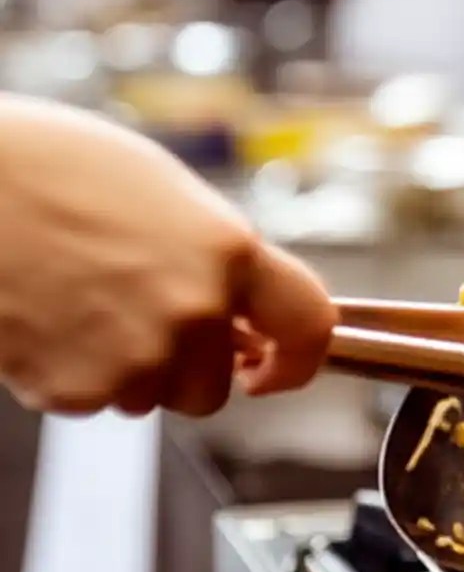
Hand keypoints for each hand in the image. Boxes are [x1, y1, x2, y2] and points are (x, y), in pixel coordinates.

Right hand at [0, 96, 337, 416]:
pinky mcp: (74, 389)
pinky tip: (47, 316)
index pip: (309, 326)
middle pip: (213, 386)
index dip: (299, 359)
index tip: (273, 368)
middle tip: (134, 314)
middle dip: (184, 366)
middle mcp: (195, 310)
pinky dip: (72, 372)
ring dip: (126, 367)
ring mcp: (136, 356)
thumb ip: (220, 262)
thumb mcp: (168, 196)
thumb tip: (245, 316)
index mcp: (230, 252)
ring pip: (150, 396)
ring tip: (80, 299)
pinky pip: (91, 400)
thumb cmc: (54, 171)